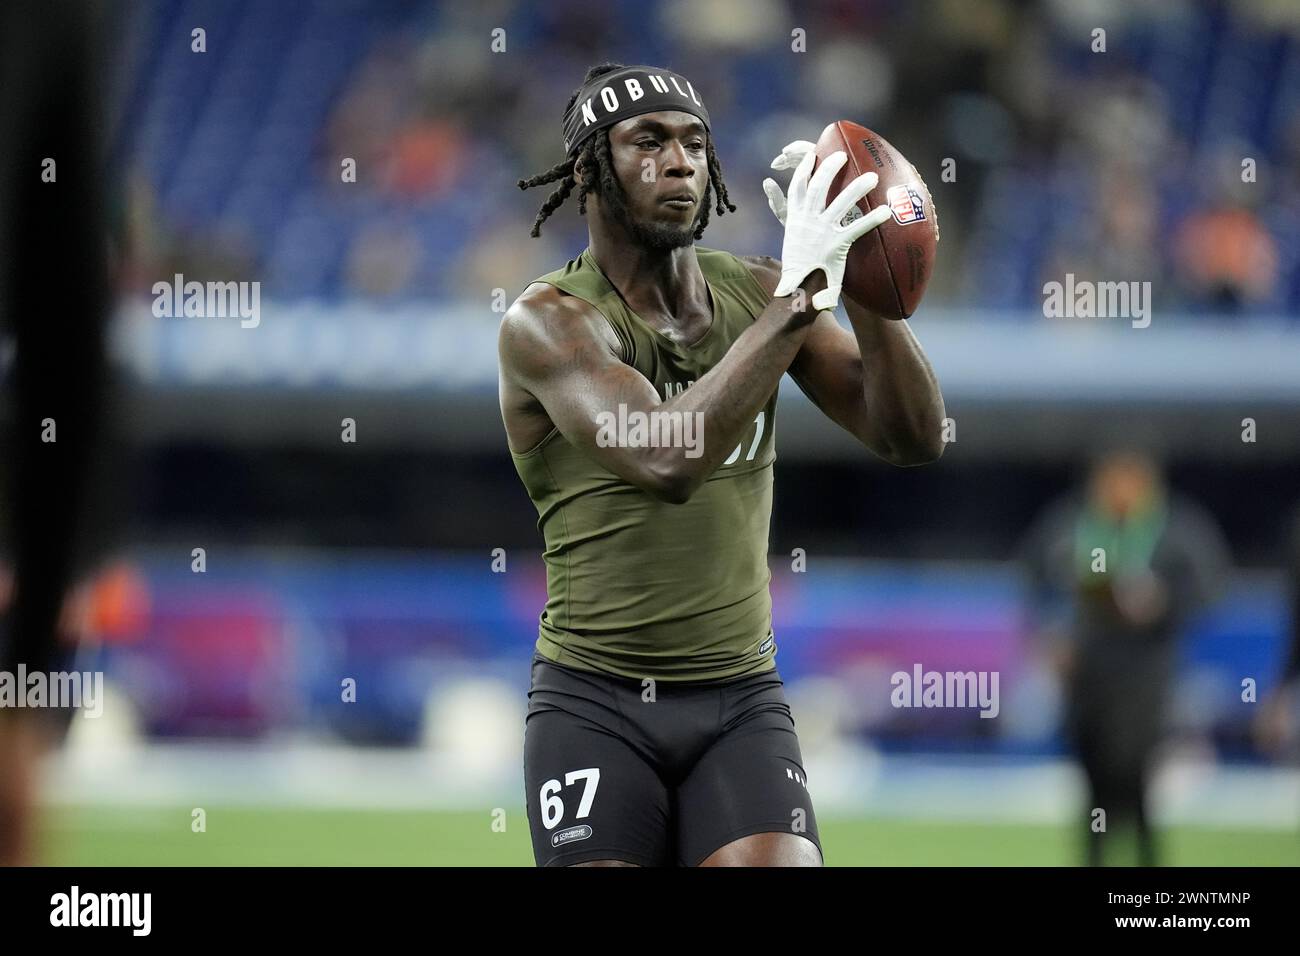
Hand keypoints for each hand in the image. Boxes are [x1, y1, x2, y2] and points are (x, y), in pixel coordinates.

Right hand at [762, 143, 890, 311]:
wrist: (799, 290)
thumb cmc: (797, 263)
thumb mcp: (786, 232)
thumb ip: (779, 206)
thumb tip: (767, 182)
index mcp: (795, 217)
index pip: (798, 186)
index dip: (804, 168)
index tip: (812, 154)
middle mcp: (807, 221)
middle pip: (818, 187)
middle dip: (830, 167)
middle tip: (843, 155)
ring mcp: (822, 232)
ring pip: (841, 203)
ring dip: (857, 188)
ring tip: (872, 176)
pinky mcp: (836, 246)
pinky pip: (858, 229)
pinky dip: (873, 219)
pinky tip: (886, 211)